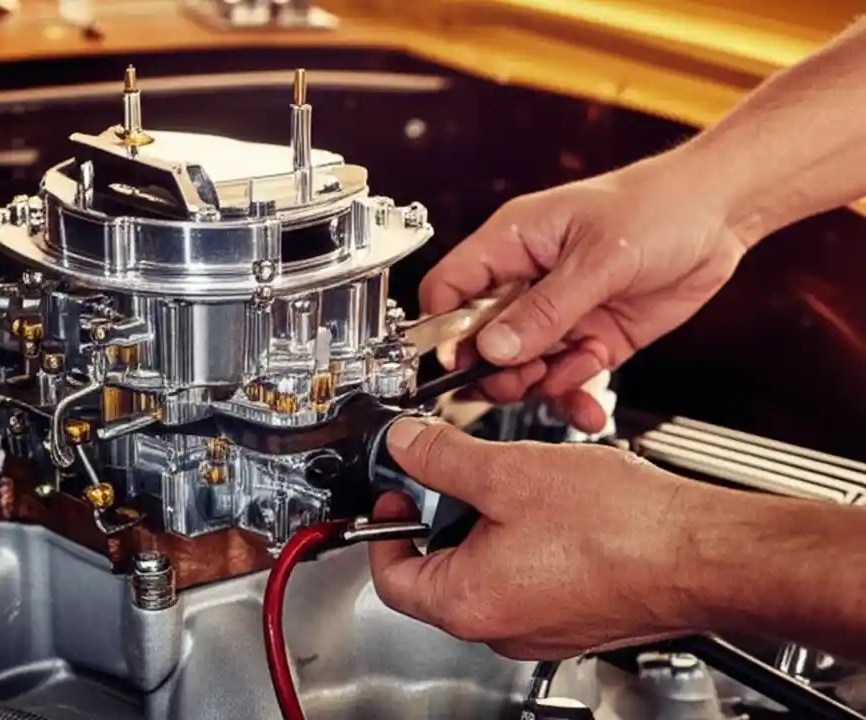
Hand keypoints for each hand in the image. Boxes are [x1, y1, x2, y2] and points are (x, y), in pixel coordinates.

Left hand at [368, 416, 722, 658]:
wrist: (701, 553)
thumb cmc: (619, 528)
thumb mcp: (507, 472)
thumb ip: (441, 457)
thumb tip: (406, 445)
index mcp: (467, 602)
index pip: (391, 577)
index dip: (385, 529)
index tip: (395, 495)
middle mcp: (500, 629)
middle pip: (438, 576)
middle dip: (441, 521)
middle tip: (454, 479)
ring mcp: (541, 629)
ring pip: (487, 575)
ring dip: (487, 529)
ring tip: (514, 487)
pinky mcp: (576, 619)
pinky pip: (530, 581)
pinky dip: (528, 545)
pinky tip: (555, 511)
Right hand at [425, 151, 750, 431]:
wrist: (722, 215)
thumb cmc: (660, 205)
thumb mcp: (599, 258)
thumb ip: (546, 309)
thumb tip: (494, 347)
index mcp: (511, 243)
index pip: (449, 290)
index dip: (446, 331)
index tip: (461, 363)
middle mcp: (527, 281)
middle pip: (480, 340)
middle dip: (498, 368)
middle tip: (525, 376)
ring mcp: (558, 313)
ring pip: (521, 367)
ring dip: (541, 383)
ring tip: (571, 374)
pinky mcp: (590, 338)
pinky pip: (564, 379)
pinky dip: (573, 396)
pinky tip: (588, 405)